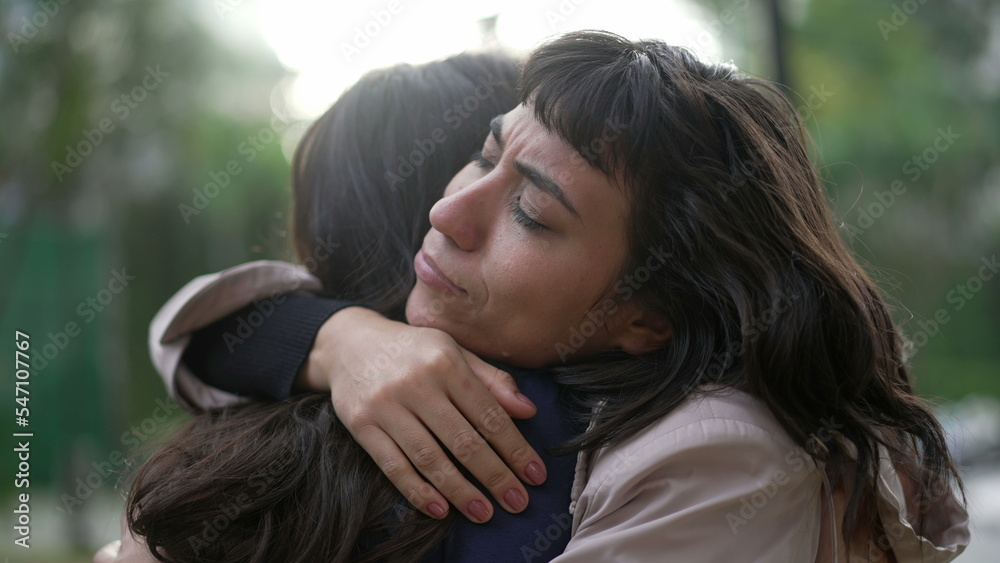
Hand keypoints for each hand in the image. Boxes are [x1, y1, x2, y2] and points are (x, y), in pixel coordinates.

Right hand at [298, 307, 547, 522]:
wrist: (350, 343)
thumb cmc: (413, 350)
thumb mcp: (454, 351)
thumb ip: (492, 380)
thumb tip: (528, 410)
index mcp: (445, 361)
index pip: (488, 413)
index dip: (514, 448)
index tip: (535, 474)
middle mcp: (416, 382)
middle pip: (462, 440)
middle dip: (494, 476)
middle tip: (517, 502)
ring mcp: (385, 405)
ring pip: (429, 457)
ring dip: (459, 490)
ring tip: (483, 512)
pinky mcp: (360, 424)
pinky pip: (393, 465)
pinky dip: (417, 490)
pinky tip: (439, 509)